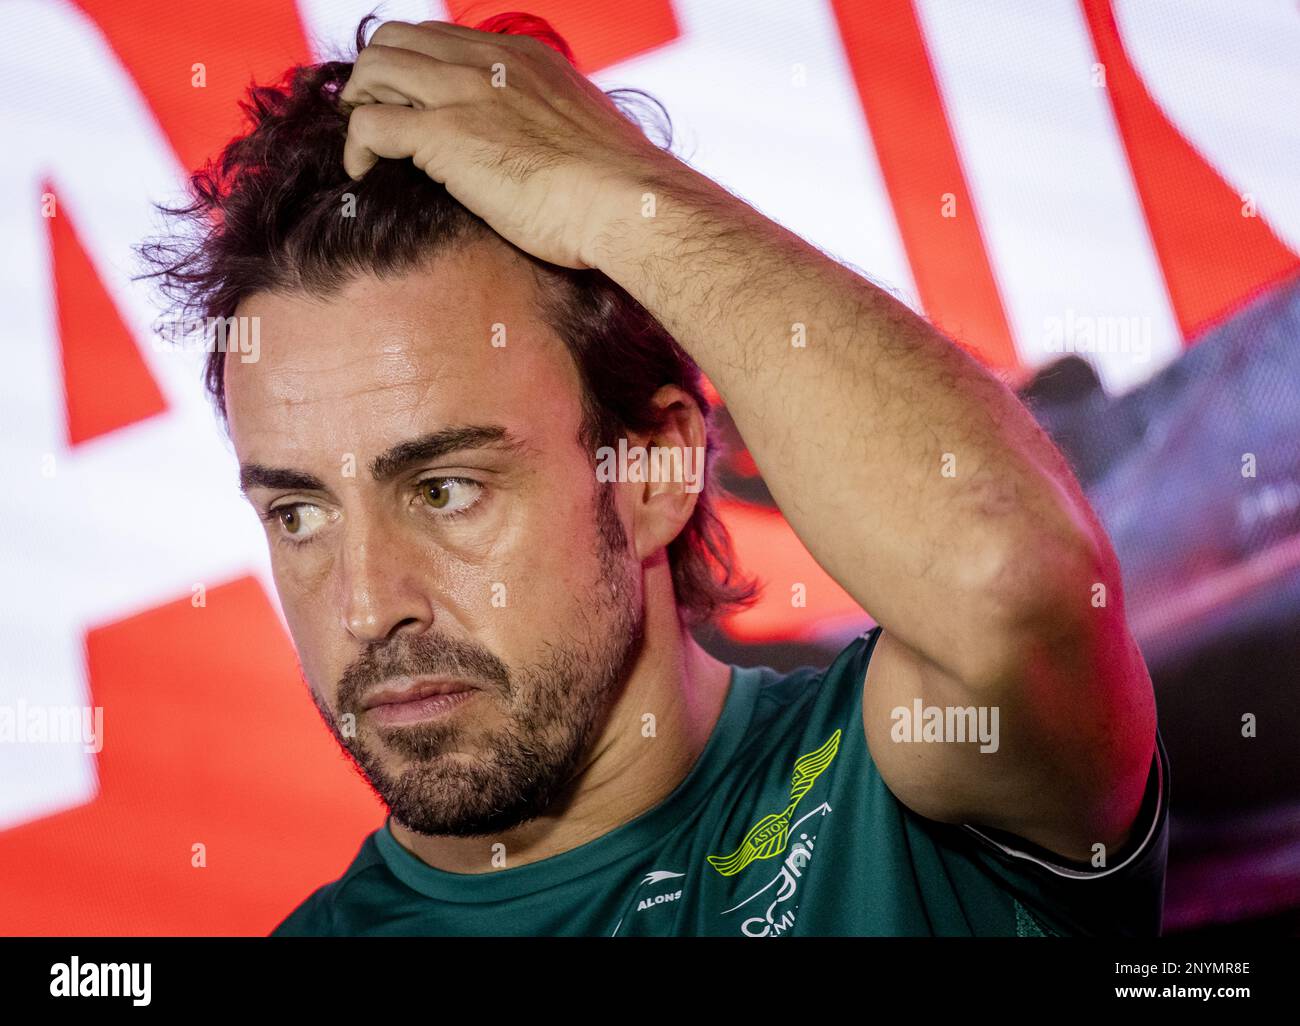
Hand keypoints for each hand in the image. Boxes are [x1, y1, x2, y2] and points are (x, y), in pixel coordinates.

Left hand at [340, 20, 676, 268]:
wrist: (626, 203)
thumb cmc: (616, 188)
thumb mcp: (581, 131)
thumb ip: (550, 122)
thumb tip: (545, 149)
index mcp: (521, 56)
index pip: (441, 39)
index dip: (412, 69)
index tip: (408, 105)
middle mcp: (488, 61)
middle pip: (395, 40)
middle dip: (374, 77)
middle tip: (374, 119)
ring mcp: (462, 93)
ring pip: (373, 69)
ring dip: (359, 104)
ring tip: (366, 146)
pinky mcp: (443, 135)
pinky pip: (368, 125)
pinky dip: (356, 148)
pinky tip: (364, 174)